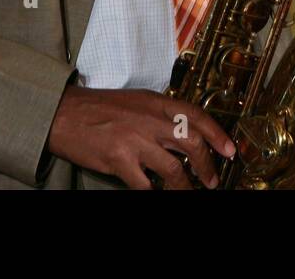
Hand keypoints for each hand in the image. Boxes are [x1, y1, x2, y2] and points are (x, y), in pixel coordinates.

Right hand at [46, 85, 234, 189]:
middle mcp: (150, 120)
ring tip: (188, 192)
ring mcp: (135, 141)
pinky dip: (154, 193)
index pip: (196, 115)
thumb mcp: (137, 101)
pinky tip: (156, 194)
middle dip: (207, 164)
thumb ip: (160, 113)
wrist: (64, 113)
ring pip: (174, 170)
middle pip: (192, 142)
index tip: (230, 150)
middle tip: (212, 178)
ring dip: (185, 187)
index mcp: (156, 102)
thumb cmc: (100, 108)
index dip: (218, 134)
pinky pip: (146, 185)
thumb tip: (185, 132)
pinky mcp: (119, 160)